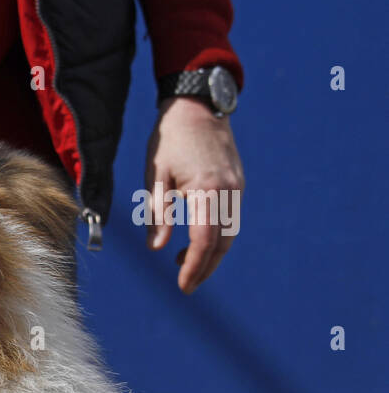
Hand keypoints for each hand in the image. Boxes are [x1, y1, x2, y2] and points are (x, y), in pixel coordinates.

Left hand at [145, 96, 244, 292]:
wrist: (197, 106)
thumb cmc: (170, 139)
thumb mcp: (155, 175)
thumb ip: (158, 212)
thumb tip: (157, 248)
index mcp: (208, 189)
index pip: (204, 240)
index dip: (195, 266)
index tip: (183, 286)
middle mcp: (229, 191)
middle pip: (222, 242)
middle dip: (206, 268)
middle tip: (187, 287)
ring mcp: (237, 187)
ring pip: (229, 233)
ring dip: (211, 255)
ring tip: (187, 268)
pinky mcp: (237, 184)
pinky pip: (230, 219)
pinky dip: (216, 237)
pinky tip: (195, 244)